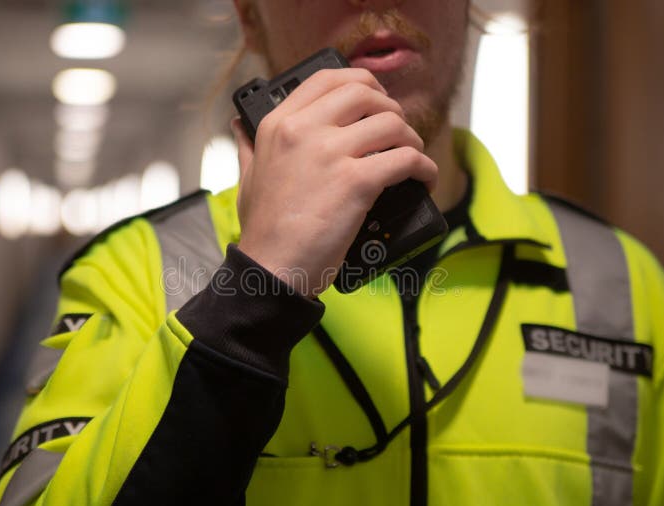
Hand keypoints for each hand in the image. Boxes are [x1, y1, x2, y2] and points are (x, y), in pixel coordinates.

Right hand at [232, 68, 437, 296]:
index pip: (327, 78)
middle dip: (390, 107)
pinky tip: (424, 179)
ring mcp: (330, 154)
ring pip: (391, 124)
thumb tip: (240, 124)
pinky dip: (423, 168)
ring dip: (411, 138)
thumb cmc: (263, 230)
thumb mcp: (247, 177)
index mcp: (278, 124)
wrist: (272, 268)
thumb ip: (248, 145)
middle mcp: (303, 130)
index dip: (360, 81)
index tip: (375, 96)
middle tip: (397, 130)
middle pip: (363, 93)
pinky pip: (406, 159)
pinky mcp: (355, 182)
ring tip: (412, 156)